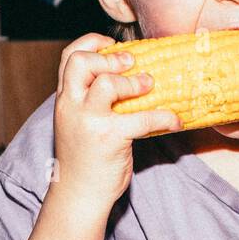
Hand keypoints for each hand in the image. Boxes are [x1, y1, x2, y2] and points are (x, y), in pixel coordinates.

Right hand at [52, 33, 180, 207]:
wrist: (79, 196)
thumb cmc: (84, 161)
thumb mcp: (79, 124)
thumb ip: (92, 102)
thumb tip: (129, 82)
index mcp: (65, 100)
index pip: (70, 58)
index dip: (91, 43)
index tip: (111, 44)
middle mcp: (72, 107)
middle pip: (83, 63)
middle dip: (111, 58)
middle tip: (132, 63)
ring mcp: (88, 122)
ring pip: (108, 84)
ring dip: (134, 82)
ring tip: (150, 86)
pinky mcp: (109, 138)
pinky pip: (142, 118)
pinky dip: (163, 116)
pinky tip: (174, 120)